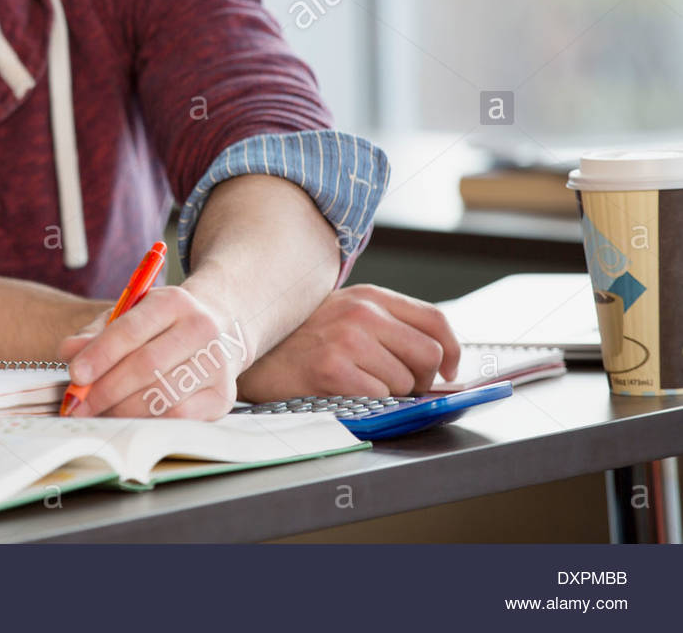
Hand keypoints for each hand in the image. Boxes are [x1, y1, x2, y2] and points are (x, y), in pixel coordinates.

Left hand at [56, 286, 250, 419]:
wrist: (218, 330)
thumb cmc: (162, 326)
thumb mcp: (129, 316)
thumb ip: (96, 333)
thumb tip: (69, 352)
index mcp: (173, 302)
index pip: (131, 329)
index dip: (100, 355)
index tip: (76, 375)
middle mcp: (201, 328)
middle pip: (146, 366)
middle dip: (106, 390)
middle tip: (79, 405)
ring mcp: (217, 364)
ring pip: (163, 396)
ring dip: (123, 410)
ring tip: (100, 413)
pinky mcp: (223, 396)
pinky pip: (180, 417)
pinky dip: (148, 422)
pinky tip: (129, 420)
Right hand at [235, 284, 460, 401]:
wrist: (249, 350)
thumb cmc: (300, 340)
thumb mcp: (344, 316)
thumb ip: (387, 328)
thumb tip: (438, 365)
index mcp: (369, 297)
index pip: (435, 320)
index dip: (452, 351)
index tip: (447, 371)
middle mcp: (362, 313)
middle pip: (429, 354)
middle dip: (420, 379)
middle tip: (398, 386)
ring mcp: (347, 340)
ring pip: (404, 381)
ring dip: (388, 393)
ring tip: (356, 384)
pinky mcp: (332, 370)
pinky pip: (379, 397)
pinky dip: (367, 402)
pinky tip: (342, 392)